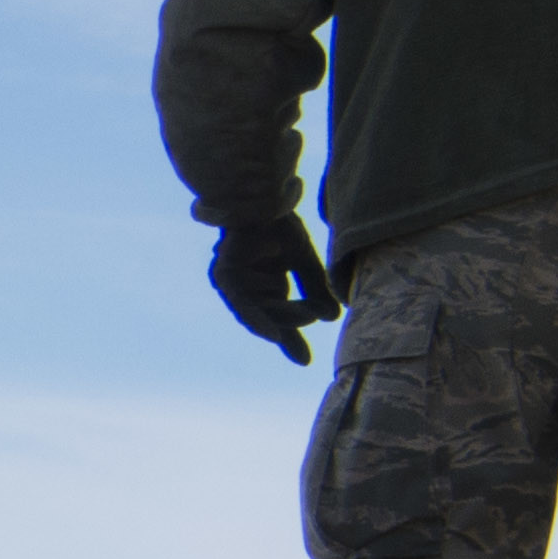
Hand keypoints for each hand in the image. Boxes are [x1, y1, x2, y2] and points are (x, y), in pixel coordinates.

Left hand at [206, 208, 340, 363]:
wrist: (260, 196)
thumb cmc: (277, 225)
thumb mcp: (302, 259)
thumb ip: (315, 288)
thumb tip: (334, 318)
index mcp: (264, 287)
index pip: (277, 319)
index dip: (290, 340)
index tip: (304, 362)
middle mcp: (245, 288)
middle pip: (268, 316)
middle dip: (290, 324)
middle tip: (314, 322)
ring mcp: (231, 282)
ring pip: (259, 309)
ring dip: (285, 314)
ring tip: (309, 314)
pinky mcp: (222, 272)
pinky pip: (242, 299)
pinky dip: (258, 315)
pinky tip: (274, 327)